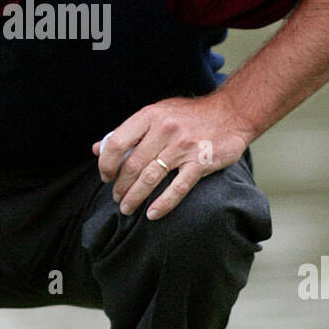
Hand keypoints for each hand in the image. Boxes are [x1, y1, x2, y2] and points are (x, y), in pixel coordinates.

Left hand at [92, 94, 250, 220]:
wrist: (231, 113)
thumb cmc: (189, 116)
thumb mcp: (157, 113)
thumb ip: (129, 131)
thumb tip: (97, 149)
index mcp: (150, 116)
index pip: (117, 141)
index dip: (106, 163)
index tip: (106, 176)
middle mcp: (165, 129)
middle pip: (133, 165)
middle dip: (120, 186)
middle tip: (117, 198)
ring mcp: (183, 146)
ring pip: (151, 178)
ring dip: (135, 197)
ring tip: (127, 208)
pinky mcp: (201, 161)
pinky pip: (178, 188)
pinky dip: (163, 204)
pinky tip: (152, 214)